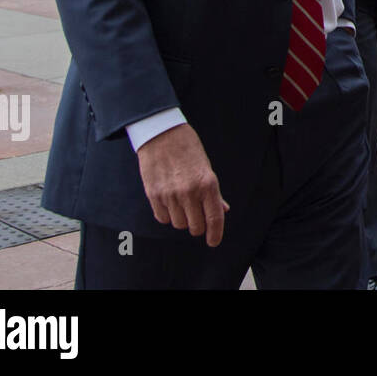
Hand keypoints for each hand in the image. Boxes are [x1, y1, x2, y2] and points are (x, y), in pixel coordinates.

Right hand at [136, 124, 228, 246]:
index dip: (215, 234)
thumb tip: (223, 210)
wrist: (162, 134)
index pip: (214, 218)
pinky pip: (162, 218)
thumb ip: (214, 193)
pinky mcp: (153, 195)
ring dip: (182, 219)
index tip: (213, 241)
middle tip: (197, 217)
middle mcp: (190, 192)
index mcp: (208, 184)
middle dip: (198, 226)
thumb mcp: (207, 168)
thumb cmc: (188, 149)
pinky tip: (169, 202)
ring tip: (182, 204)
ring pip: (178, 224)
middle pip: (195, 227)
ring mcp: (170, 195)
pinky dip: (167, 215)